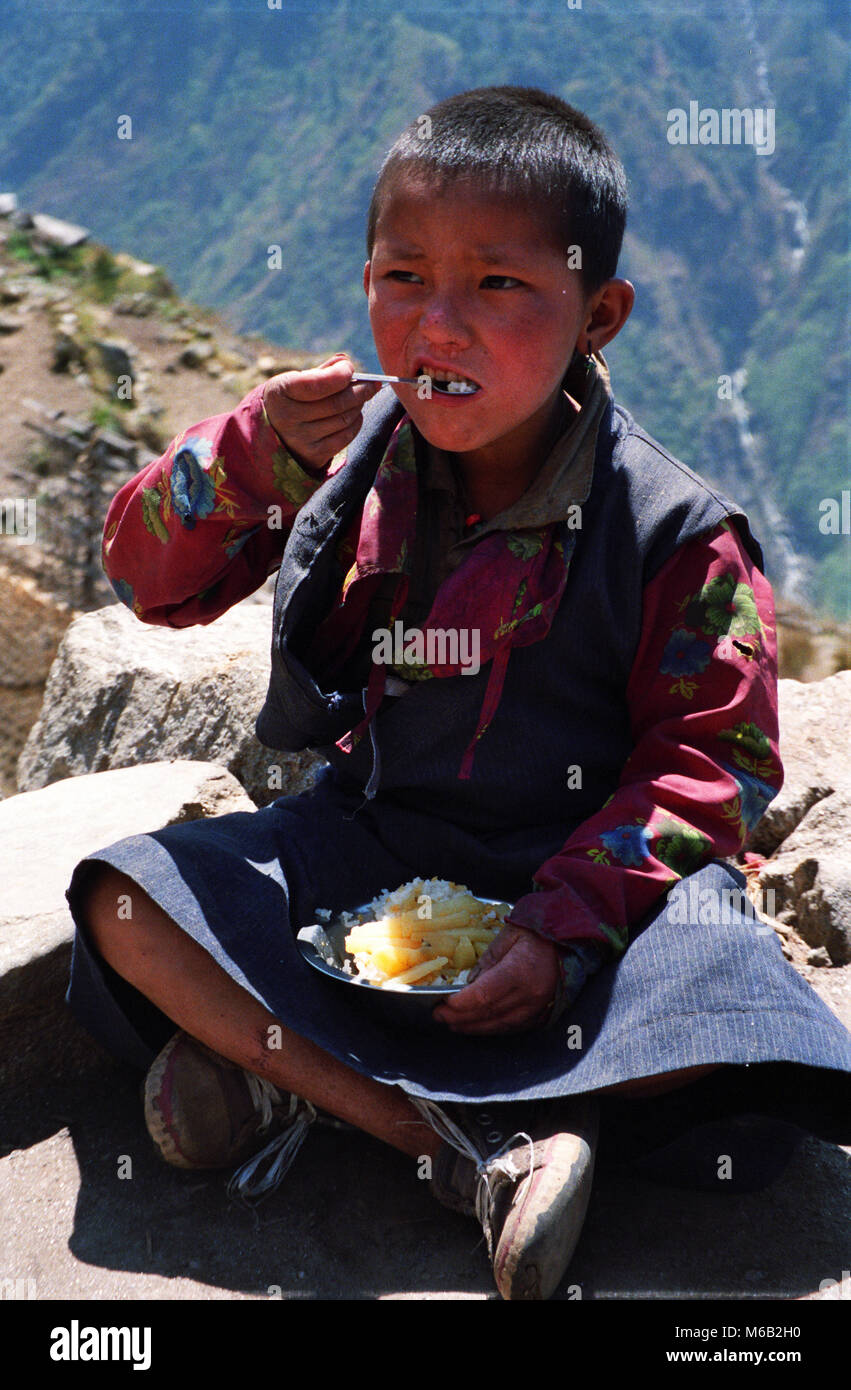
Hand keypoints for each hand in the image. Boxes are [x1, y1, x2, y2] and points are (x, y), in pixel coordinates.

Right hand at [262, 353, 380, 470]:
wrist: (273, 435)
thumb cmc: (291, 400)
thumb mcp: (296, 382)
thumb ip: (321, 372)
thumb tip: (345, 362)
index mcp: (280, 392)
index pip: (318, 383)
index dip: (340, 375)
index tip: (349, 368)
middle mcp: (287, 418)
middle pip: (337, 403)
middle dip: (360, 390)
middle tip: (372, 384)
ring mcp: (300, 439)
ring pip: (344, 419)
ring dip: (359, 406)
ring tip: (362, 397)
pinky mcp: (313, 455)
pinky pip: (345, 436)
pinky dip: (356, 423)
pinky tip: (355, 414)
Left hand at [432, 923, 559, 1034]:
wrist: (571, 940)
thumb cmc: (537, 932)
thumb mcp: (507, 936)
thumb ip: (487, 961)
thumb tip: (468, 983)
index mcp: (520, 971)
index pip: (483, 995)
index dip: (460, 1004)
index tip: (442, 1003)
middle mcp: (530, 994)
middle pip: (489, 1013)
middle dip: (460, 1017)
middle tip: (439, 1016)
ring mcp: (539, 1006)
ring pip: (500, 1025)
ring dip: (475, 1027)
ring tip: (455, 1024)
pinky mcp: (544, 1012)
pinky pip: (515, 1026)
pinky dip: (494, 1028)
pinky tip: (480, 1026)